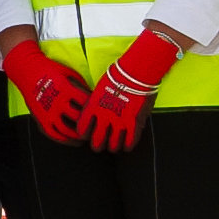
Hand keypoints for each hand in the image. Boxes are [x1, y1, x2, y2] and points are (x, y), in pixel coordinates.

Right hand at [1, 40, 100, 147]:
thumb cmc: (52, 70)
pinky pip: (54, 134)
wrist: (27, 71)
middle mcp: (57, 102)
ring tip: (87, 138)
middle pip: (78, 119)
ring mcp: (47, 112)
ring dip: (78, 136)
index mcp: (66, 89)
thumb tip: (94, 101)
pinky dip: (65, 140)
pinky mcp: (40, 119)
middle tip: (98, 128)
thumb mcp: (70, 74)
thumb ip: (82, 88)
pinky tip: (73, 141)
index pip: (87, 104)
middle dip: (89, 125)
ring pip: (67, 130)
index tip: (103, 113)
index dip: (96, 109)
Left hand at [82, 32, 177, 148]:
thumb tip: (94, 113)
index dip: (85, 135)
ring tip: (115, 145)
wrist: (136, 71)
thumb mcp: (99, 89)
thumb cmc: (118, 76)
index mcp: (93, 108)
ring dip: (113, 147)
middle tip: (101, 144)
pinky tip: (127, 145)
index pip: (82, 130)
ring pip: (113, 145)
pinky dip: (128, 146)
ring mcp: (120, 121)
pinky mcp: (135, 123)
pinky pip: (130, 142)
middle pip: (96, 142)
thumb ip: (95, 104)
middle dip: (98, 145)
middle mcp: (104, 117)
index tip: (89, 134)